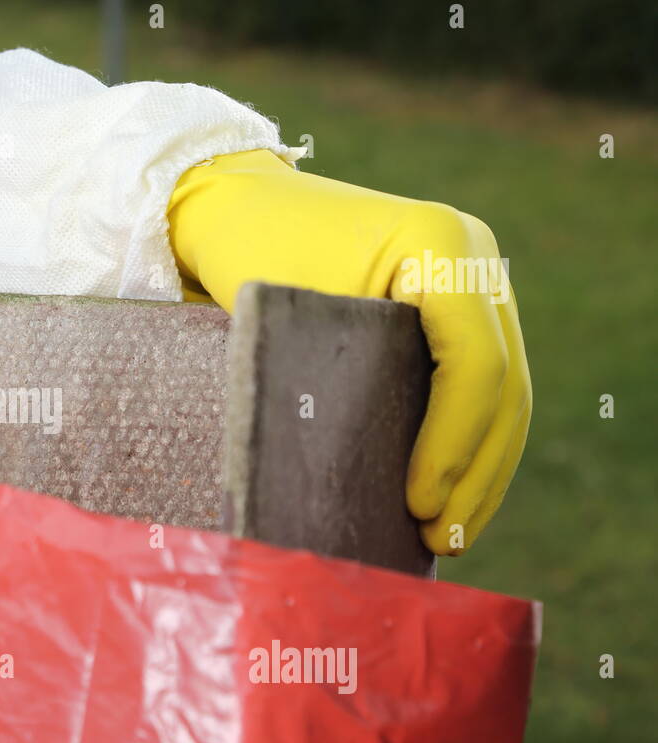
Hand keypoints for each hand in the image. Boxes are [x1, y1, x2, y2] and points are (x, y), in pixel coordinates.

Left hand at [168, 149, 530, 554]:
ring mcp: (472, 281)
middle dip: (476, 471)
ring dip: (484, 470)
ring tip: (449, 536)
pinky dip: (470, 443)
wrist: (237, 203)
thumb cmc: (250, 252)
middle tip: (439, 539)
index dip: (453, 443)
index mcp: (440, 244)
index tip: (416, 503)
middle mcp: (473, 257)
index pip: (474, 363)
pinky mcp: (454, 309)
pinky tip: (451, 497)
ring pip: (504, 392)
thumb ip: (334, 378)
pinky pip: (479, 384)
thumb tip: (362, 488)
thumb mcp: (288, 308)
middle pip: (503, 385)